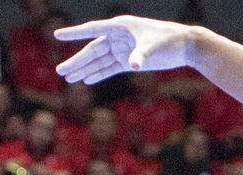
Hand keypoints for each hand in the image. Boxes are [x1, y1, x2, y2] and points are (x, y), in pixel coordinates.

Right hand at [55, 16, 195, 84]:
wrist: (185, 45)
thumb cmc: (169, 40)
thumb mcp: (153, 46)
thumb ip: (141, 55)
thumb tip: (133, 65)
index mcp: (120, 26)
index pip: (92, 29)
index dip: (75, 33)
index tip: (57, 35)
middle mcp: (118, 37)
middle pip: (93, 50)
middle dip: (77, 61)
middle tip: (60, 71)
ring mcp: (123, 49)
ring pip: (100, 61)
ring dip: (85, 69)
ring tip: (69, 78)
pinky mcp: (130, 60)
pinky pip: (111, 68)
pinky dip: (100, 73)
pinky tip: (87, 79)